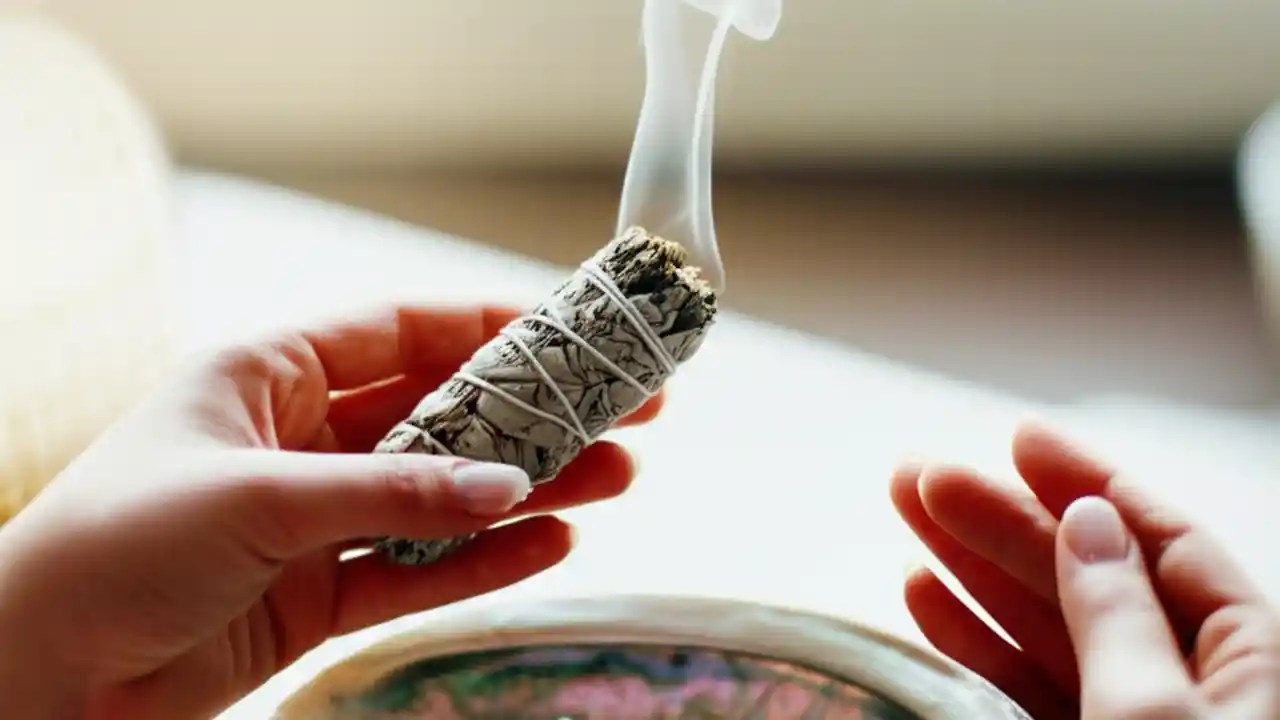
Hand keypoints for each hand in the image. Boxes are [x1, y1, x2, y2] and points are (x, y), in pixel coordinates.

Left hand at [0, 304, 658, 719]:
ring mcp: (318, 516)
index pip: (407, 331)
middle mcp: (303, 436)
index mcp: (274, 372)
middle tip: (627, 413)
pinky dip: (484, 559)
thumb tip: (506, 486)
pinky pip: (420, 568)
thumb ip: (391, 493)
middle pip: (445, 413)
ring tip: (616, 479)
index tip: (579, 332)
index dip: (497, 327)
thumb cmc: (115, 544)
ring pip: (445, 494)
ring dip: (528, 487)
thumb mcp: (260, 497)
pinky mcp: (320, 591)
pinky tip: (551, 543)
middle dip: (535, 415)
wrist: (39, 670)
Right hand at [891, 423, 1279, 718]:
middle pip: (1086, 574)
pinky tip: (926, 595)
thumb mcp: (1152, 713)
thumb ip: (1117, 615)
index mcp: (1247, 660)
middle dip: (1001, 517)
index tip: (1019, 435)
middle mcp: (1189, 682)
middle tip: (924, 473)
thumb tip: (1090, 520)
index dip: (1087, 481)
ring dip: (969, 563)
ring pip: (1042, 623)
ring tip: (908, 511)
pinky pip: (1020, 682)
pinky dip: (970, 638)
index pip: (1163, 541)